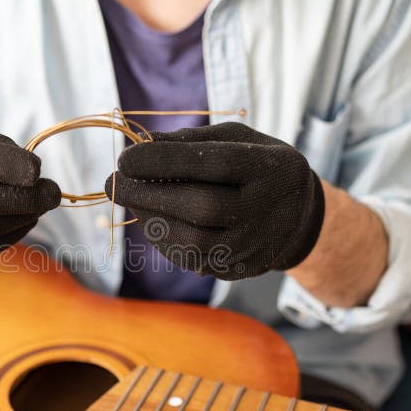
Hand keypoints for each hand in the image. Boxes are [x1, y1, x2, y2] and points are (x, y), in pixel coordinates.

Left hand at [105, 122, 323, 279]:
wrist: (298, 215)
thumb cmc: (256, 166)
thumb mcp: (236, 141)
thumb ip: (191, 141)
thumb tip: (142, 143)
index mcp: (270, 168)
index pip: (213, 164)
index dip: (164, 161)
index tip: (125, 158)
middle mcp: (266, 210)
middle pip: (201, 207)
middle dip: (148, 195)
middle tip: (112, 183)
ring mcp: (254, 246)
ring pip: (193, 242)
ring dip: (150, 220)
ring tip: (130, 199)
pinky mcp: (241, 269)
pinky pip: (192, 260)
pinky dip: (162, 240)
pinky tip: (149, 220)